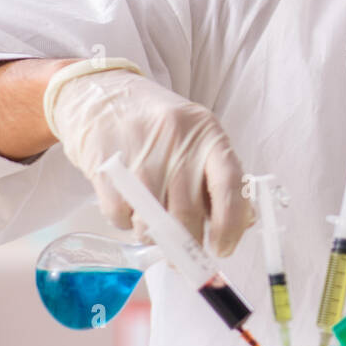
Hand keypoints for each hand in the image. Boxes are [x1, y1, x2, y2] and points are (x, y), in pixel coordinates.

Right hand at [47, 68, 253, 255]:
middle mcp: (177, 141)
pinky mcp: (107, 166)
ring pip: (152, 222)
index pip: (228, 186)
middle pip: (187, 212)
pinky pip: (121, 217)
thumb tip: (244, 223)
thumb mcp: (196, 139)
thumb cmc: (158, 125)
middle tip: (184, 252)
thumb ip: (219, 178)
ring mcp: (140, 153)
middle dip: (187, 243)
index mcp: (209, 134)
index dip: (230, 226)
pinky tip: (128, 205)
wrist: (101, 93)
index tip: (223, 248)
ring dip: (153, 234)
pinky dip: (125, 222)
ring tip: (152, 221)